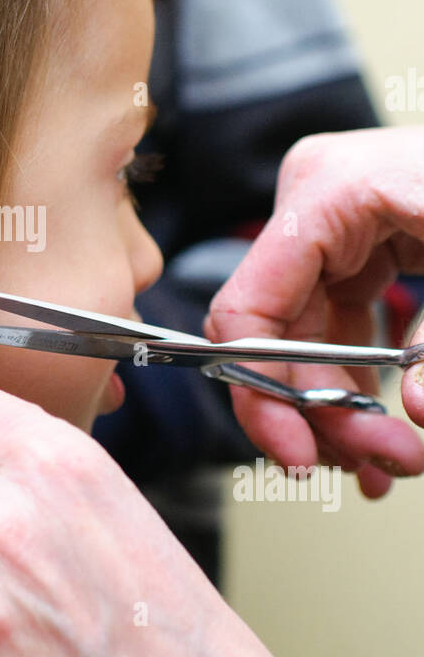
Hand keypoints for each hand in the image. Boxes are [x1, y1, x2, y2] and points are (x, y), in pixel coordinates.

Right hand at [206, 128, 423, 496]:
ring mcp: (333, 232)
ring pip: (305, 344)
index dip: (262, 390)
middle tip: (380, 462)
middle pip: (276, 338)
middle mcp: (313, 211)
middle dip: (322, 413)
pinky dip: (359, 384)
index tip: (299, 453)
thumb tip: (418, 412)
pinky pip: (338, 331)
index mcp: (327, 193)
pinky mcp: (359, 251)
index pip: (248, 308)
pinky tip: (383, 433)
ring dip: (342, 411)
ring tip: (391, 459)